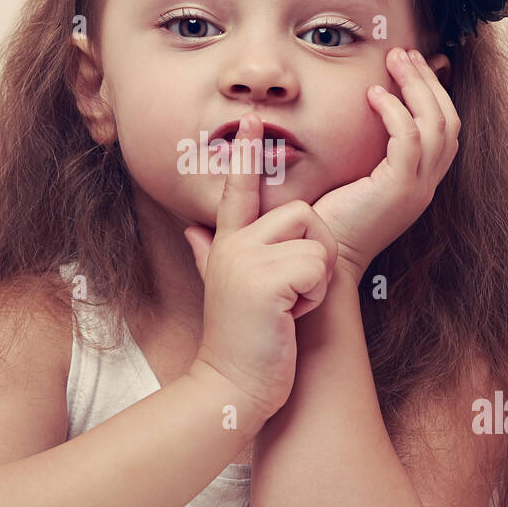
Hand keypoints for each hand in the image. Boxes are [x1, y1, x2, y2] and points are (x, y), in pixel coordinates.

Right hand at [183, 112, 338, 420]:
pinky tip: (289, 318)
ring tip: (289, 306)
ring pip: (314, 238)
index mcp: (228, 243)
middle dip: (313, 252)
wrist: (232, 387)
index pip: (239, 190)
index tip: (251, 120)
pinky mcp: (267, 280)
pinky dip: (313, 298)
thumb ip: (206, 254)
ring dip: (314, 277)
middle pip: (302, 212)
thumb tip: (191, 231)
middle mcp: (235, 244)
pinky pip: (316, 268)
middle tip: (292, 294)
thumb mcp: (221, 288)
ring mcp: (248, 260)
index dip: (246, 155)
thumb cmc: (241, 342)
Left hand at [311, 46, 459, 282]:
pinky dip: (395, 111)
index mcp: (418, 183)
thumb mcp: (351, 180)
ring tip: (395, 60)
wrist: (323, 262)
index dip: (433, 94)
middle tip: (404, 53)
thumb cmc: (326, 223)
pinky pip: (410, 139)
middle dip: (429, 82)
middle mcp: (425, 186)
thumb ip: (362, 152)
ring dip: (417, 86)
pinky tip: (373, 95)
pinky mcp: (398, 190)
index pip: (444, 130)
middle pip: (448, 121)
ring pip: (436, 124)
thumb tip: (351, 118)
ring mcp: (416, 189)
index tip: (410, 66)